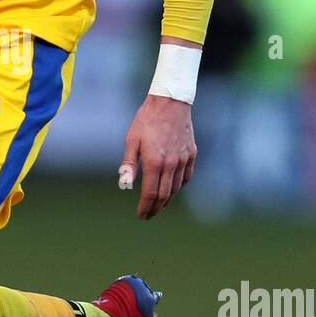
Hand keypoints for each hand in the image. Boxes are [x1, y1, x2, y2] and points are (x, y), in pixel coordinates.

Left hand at [119, 95, 196, 217]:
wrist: (170, 101)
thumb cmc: (147, 119)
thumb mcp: (132, 139)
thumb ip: (129, 164)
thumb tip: (124, 184)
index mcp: (155, 162)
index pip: (151, 193)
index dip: (145, 207)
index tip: (140, 215)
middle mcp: (171, 164)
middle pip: (165, 195)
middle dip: (155, 208)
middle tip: (148, 215)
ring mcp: (183, 160)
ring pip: (176, 188)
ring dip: (167, 201)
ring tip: (159, 206)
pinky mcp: (191, 154)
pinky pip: (186, 177)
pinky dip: (179, 187)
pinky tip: (173, 189)